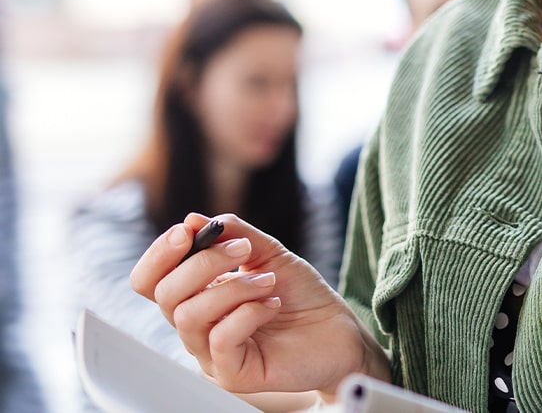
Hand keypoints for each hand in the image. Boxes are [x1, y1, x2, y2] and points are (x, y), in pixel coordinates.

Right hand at [129, 213, 389, 398]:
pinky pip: (219, 341)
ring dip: (232, 288)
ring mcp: (211, 352)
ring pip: (187, 317)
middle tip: (243, 249)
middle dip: (203, 263)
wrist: (340, 331)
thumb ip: (236, 234)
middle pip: (165, 295)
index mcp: (197, 295)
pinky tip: (273, 305)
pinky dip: (247, 313)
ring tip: (268, 281)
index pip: (150, 281)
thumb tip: (195, 219)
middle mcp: (197, 325)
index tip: (188, 231)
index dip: (159, 255)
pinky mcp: (232, 373)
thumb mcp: (270, 254)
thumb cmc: (302, 295)